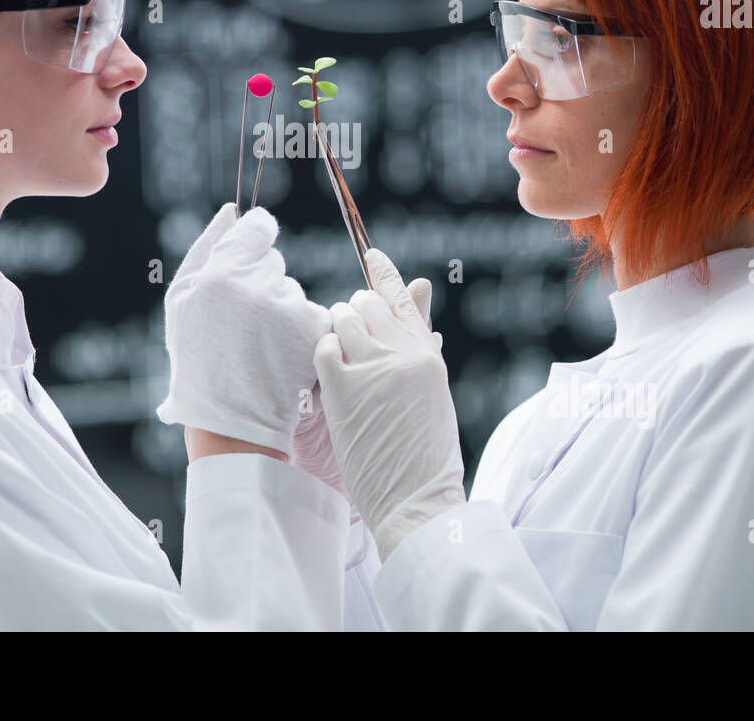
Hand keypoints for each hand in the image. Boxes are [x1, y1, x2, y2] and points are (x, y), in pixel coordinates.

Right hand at [157, 205, 329, 455]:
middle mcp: (257, 287)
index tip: (246, 269)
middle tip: (243, 324)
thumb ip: (208, 247)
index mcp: (220, 274)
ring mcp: (288, 309)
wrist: (231, 421)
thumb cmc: (199, 358)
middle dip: (261, 284)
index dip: (252, 246)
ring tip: (259, 344)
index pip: (259, 227)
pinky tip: (280, 354)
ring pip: (292, 290)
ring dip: (281, 310)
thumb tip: (233, 210)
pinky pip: (311, 313)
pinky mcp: (313, 331)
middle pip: (273, 261)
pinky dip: (300, 331)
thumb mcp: (182, 301)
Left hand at [290, 277, 433, 504]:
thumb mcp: (431, 389)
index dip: (383, 273)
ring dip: (335, 332)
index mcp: (426, 353)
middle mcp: (402, 352)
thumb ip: (420, 341)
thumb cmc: (425, 452)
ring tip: (339, 358)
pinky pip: (322, 348)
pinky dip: (321, 355)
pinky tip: (327, 375)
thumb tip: (421, 288)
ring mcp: (372, 367)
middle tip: (350, 335)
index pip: (402, 296)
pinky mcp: (344, 387)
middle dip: (354, 312)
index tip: (371, 254)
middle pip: (365, 304)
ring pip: (341, 320)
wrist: (416, 498)